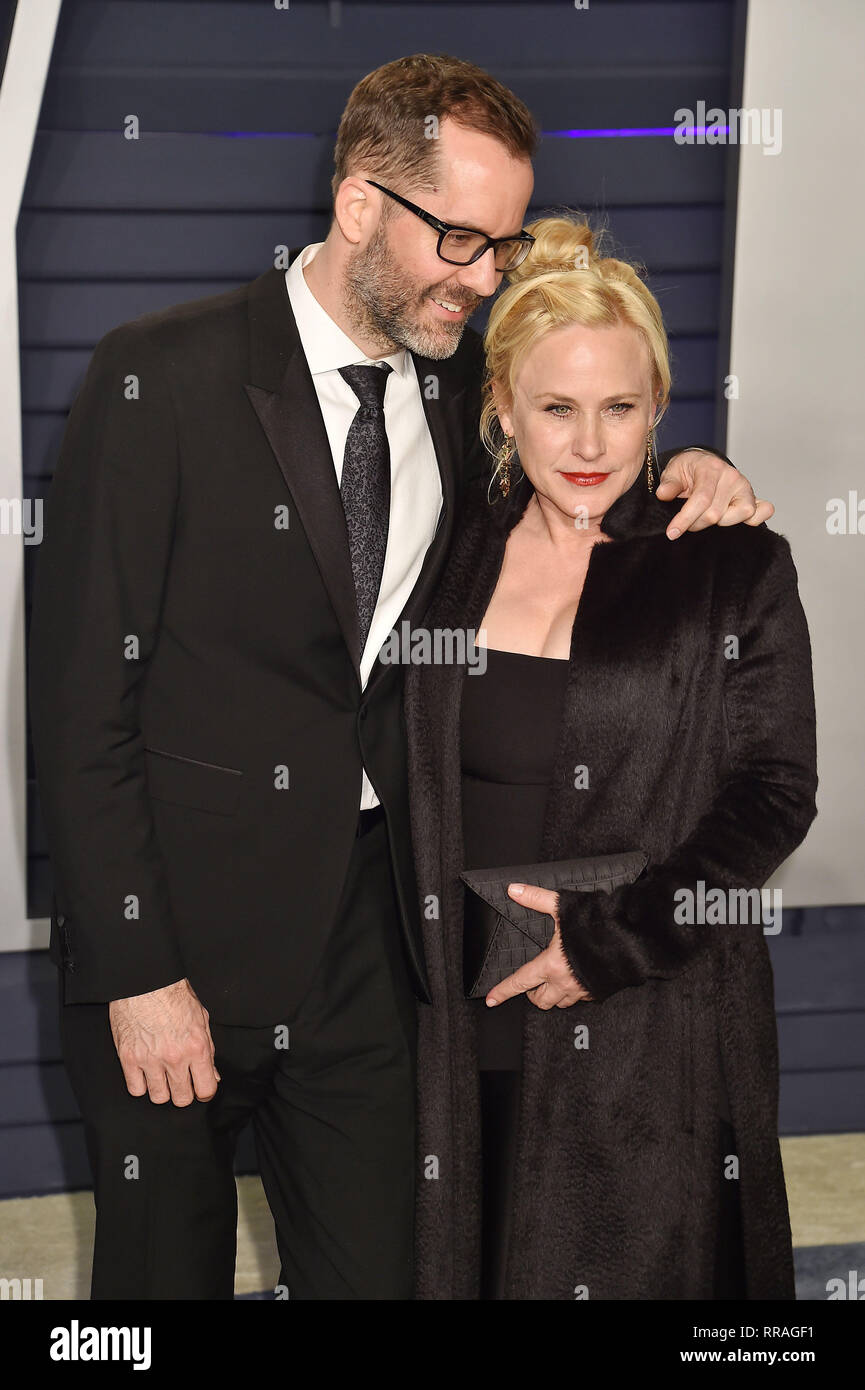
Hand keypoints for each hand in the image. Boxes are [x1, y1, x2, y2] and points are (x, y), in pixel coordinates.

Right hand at [109, 977, 220, 1105]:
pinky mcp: (128, 1058)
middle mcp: (175, 1057)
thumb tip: (212, 1075)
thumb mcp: (201, 1018)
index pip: (206, 1089)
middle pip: (182, 1098)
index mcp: (196, 1046)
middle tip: (181, 1082)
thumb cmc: (174, 995)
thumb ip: (208, 1049)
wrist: (145, 980)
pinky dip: (141, 1085)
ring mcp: (150, 1059)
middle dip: (184, 1093)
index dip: (205, 1092)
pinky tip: (145, 1073)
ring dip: (162, 1090)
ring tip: (162, 1077)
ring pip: (159, 1097)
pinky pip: (136, 1089)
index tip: (201, 1089)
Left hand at [485, 884, 592, 1009]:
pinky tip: (574, 980)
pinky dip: (572, 993)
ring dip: (552, 996)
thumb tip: (513, 890)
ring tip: (551, 982)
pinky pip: (579, 999)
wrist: (632, 937)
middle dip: (532, 994)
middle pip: (540, 1000)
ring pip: (559, 1003)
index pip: (520, 981)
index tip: (491, 999)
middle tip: (531, 982)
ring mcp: (582, 990)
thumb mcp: (562, 906)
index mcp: (551, 964)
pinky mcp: (598, 992)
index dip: (503, 991)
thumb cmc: (598, 923)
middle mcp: (565, 981)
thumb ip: (535, 898)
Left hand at [656, 449, 774, 538]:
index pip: (701, 499)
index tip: (672, 533)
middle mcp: (731, 477)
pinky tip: (737, 521)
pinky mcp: (754, 497)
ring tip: (706, 517)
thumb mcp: (673, 472)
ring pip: (740, 515)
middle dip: (696, 524)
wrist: (702, 463)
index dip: (685, 519)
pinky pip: (763, 511)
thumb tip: (663, 494)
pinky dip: (755, 519)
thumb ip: (669, 484)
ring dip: (720, 523)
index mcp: (711, 469)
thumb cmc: (688, 469)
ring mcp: (745, 487)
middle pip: (716, 513)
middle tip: (687, 522)